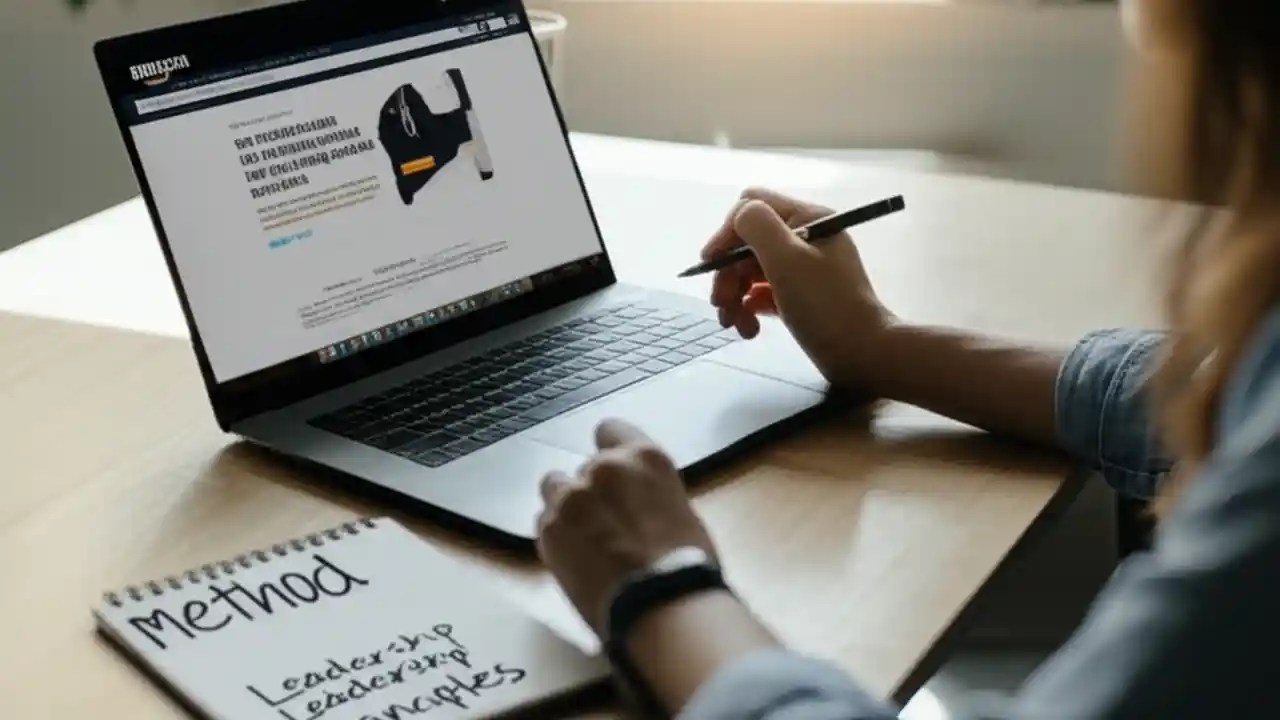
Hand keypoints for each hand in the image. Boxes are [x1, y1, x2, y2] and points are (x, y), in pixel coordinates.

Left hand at [536, 420, 716, 635]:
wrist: (663, 606)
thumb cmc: (687, 566)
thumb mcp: (679, 511)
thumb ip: (648, 494)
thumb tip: (635, 504)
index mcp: (645, 458)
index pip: (610, 430)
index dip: (609, 451)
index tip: (612, 474)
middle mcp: (604, 468)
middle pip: (584, 466)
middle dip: (592, 489)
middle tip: (607, 523)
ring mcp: (572, 497)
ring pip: (554, 487)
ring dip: (566, 505)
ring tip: (583, 538)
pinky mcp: (550, 529)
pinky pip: (544, 521)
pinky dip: (556, 535)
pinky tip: (575, 558)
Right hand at [705, 188, 894, 388]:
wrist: (864, 355)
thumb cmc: (826, 305)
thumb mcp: (788, 258)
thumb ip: (757, 226)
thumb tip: (737, 218)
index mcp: (808, 219)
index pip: (752, 208)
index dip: (726, 233)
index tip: (710, 265)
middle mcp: (806, 238)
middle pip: (747, 244)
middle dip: (728, 273)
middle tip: (721, 305)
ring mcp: (804, 269)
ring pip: (751, 271)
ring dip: (734, 296)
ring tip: (734, 325)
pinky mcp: (801, 297)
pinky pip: (763, 294)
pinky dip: (751, 309)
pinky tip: (751, 329)